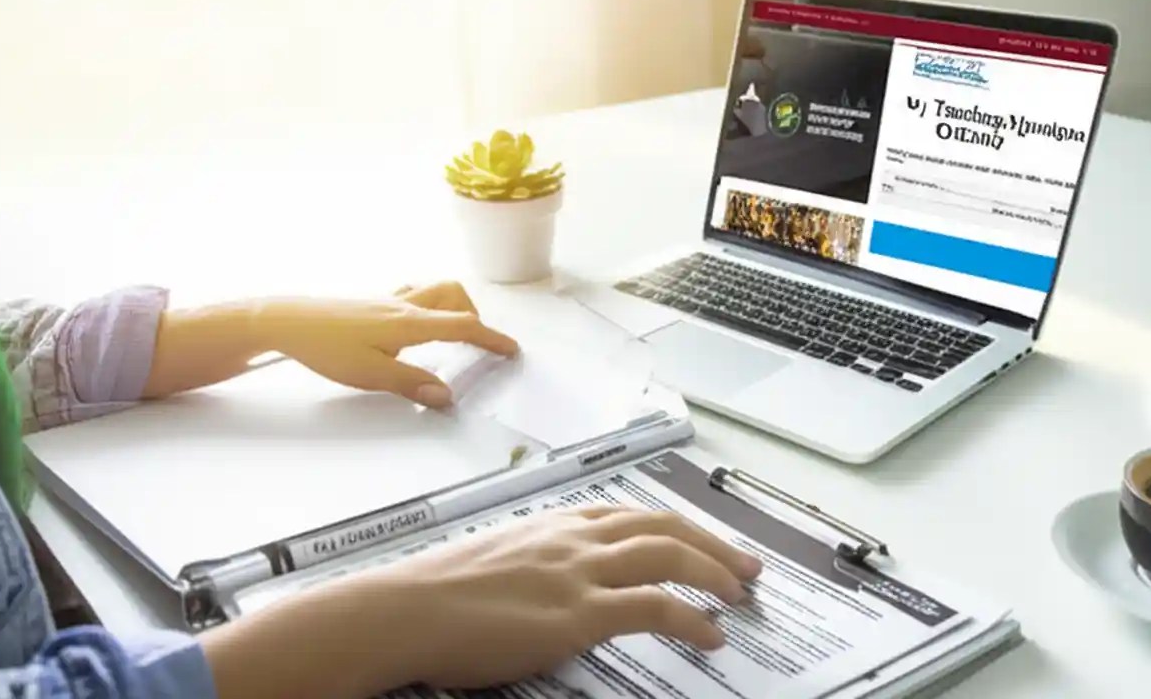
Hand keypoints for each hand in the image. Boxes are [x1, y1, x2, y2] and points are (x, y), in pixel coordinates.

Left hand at [261, 281, 517, 406]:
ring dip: (451, 305)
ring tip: (451, 331)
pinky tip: (412, 324)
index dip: (490, 338)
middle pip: (453, 295)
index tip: (510, 348)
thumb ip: (413, 384)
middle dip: (473, 315)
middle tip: (479, 341)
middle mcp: (403, 304)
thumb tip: (447, 396)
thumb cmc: (325, 346)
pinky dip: (425, 304)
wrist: (285, 320)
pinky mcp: (370, 301)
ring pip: (433, 289)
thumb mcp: (371, 374)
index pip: (462, 326)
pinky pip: (410, 293)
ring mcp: (386, 299)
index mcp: (409, 323)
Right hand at [370, 506, 763, 689]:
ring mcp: (579, 571)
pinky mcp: (578, 612)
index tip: (698, 538)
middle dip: (712, 542)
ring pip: (669, 554)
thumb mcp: (496, 560)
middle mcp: (574, 537)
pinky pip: (655, 607)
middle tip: (745, 563)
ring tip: (740, 593)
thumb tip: (551, 584)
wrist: (405, 609)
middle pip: (663, 525)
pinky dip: (693, 620)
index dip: (675, 527)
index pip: (632, 513)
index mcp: (554, 522)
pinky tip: (711, 636)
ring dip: (715, 571)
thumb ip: (536, 563)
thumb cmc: (435, 592)